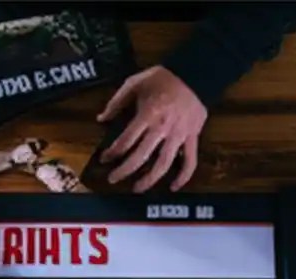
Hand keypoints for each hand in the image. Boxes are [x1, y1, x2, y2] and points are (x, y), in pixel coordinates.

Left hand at [98, 66, 207, 192]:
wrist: (195, 74)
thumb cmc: (162, 78)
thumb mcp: (134, 83)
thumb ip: (116, 102)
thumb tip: (101, 119)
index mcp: (147, 115)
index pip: (125, 141)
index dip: (112, 152)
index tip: (104, 159)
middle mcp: (162, 129)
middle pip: (140, 156)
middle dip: (124, 170)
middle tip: (113, 179)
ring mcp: (178, 135)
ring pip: (163, 163)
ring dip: (150, 179)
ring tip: (137, 188)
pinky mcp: (192, 138)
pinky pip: (190, 161)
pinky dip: (183, 176)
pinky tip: (173, 187)